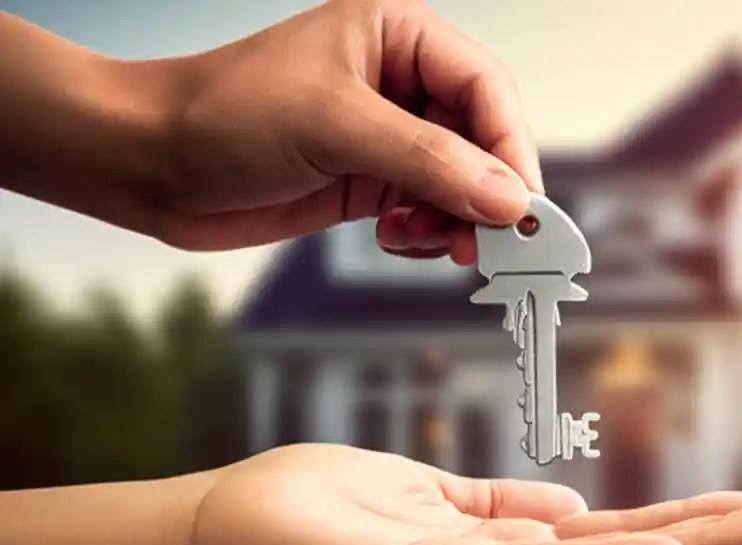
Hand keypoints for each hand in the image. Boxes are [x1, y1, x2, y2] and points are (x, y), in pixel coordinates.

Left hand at [153, 0, 538, 261]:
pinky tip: (398, 239)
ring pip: (462, 184)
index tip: (520, 204)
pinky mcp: (373, 181)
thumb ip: (427, 162)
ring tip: (434, 243)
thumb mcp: (334, 126)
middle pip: (484, 140)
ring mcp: (390, 135)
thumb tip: (506, 198)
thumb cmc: (223, 113)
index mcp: (400, 35)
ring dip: (458, 221)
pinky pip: (431, 212)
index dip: (510, 147)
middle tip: (490, 241)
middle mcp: (403, 82)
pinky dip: (428, 234)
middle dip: (487, 193)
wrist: (151, 162)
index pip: (486, 88)